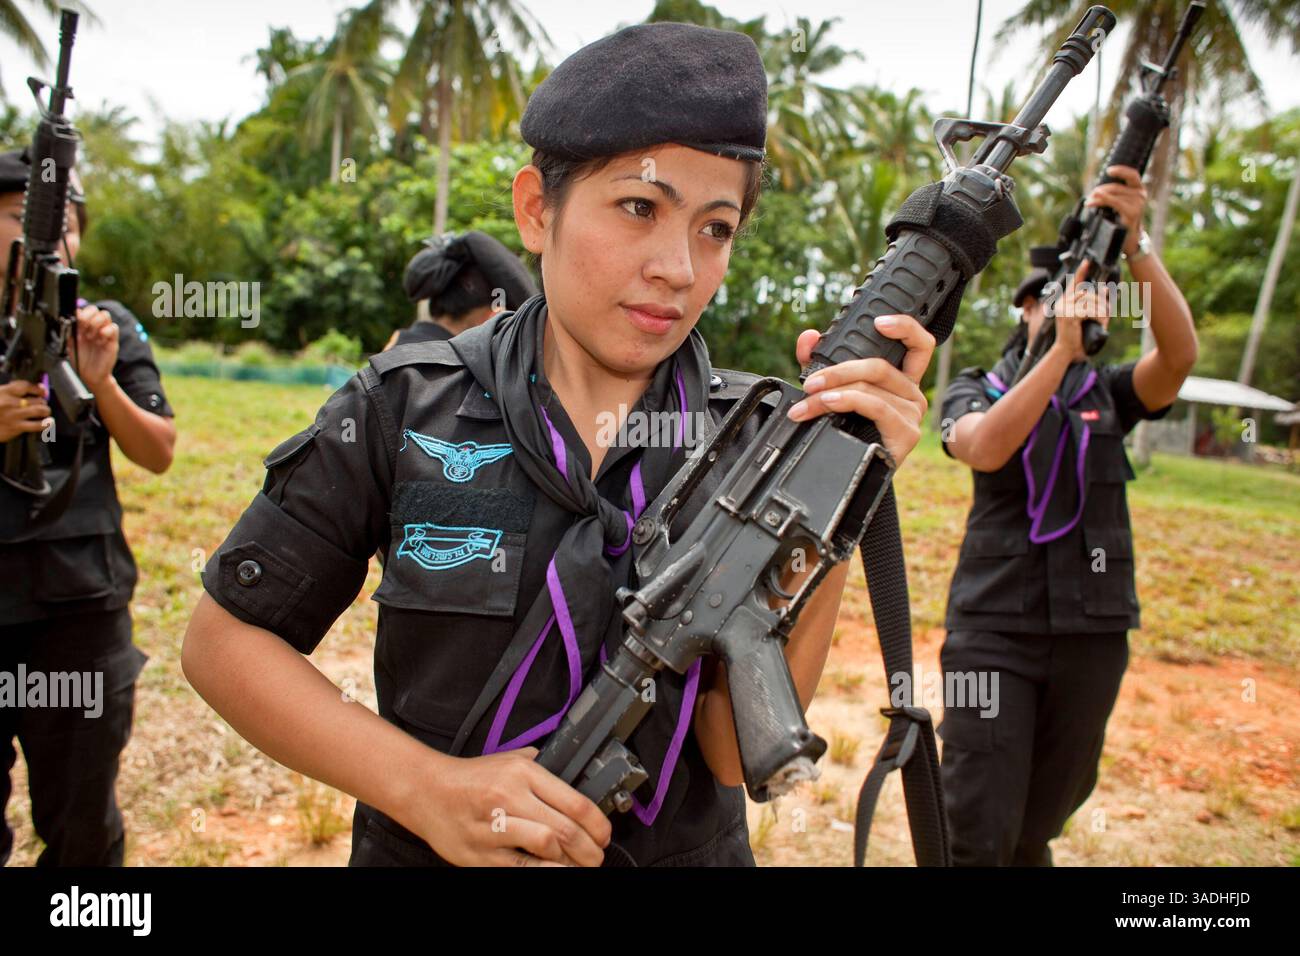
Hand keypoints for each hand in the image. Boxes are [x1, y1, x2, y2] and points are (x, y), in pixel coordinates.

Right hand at [0, 379, 51, 442]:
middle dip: (42, 401)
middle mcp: (10, 402)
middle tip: (42, 403)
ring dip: (45, 411)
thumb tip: (29, 389)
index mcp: (4, 392)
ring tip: (44, 412)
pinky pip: (37, 425)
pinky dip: (46, 424)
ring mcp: (14, 415)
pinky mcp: (16, 427)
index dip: (38, 388)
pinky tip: (49, 422)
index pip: (26, 386)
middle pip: (36, 398)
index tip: (42, 390)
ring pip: (40, 410)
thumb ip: (9, 391)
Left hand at [72, 304, 118, 392]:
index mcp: (82, 326)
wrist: (89, 375)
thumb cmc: (79, 360)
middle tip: (83, 329)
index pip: (84, 310)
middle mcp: (93, 327)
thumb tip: (70, 316)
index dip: (80, 313)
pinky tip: (99, 341)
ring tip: (91, 336)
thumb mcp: (69, 342)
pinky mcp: (113, 340)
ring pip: (105, 315)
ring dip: (96, 324)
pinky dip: (106, 332)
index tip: (75, 321)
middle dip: (88, 317)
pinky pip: (114, 327)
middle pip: (95, 309)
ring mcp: (104, 332)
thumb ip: (70, 329)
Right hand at [411, 746, 611, 866]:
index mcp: (522, 773)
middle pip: (565, 829)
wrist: (426, 790)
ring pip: (546, 847)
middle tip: (597, 856)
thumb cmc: (470, 777)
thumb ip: (543, 768)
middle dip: (590, 849)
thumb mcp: (510, 760)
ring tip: (579, 866)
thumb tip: (577, 783)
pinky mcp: (480, 854)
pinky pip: (520, 867)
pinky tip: (555, 870)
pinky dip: (544, 871)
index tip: (604, 834)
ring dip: (571, 863)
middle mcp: (509, 798)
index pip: (574, 803)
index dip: (598, 824)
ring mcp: (493, 827)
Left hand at [787, 314, 934, 466]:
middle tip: (810, 381)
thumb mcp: (832, 391)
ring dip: (832, 391)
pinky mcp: (906, 432)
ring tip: (807, 402)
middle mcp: (912, 393)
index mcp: (900, 380)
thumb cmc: (848, 434)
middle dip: (838, 369)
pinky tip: (828, 403)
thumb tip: (807, 338)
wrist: (854, 478)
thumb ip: (818, 363)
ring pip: (871, 386)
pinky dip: (847, 401)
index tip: (878, 321)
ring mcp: (913, 413)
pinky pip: (875, 406)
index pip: (919, 345)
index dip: (905, 327)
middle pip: (879, 365)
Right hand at [1048, 261, 1108, 363]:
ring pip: (1089, 301)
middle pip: (1087, 293)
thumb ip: (1095, 305)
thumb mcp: (1088, 318)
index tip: (1087, 261)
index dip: (1081, 271)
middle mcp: (1062, 303)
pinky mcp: (1068, 316)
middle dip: (1101, 302)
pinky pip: (1089, 310)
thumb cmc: (1077, 337)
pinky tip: (1098, 321)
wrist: (1067, 352)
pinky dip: (1097, 315)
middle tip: (1107, 314)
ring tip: (1103, 319)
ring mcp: (1064, 309)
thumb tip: (1105, 289)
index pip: (1074, 283)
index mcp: (1065, 302)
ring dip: (1101, 310)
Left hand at [1085, 164, 1147, 256]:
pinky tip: (1093, 203)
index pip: (1132, 175)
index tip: (1108, 170)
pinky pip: (1114, 202)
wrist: (1128, 238)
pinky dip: (1102, 200)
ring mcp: (1138, 203)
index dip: (1121, 170)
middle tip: (1090, 196)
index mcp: (1138, 189)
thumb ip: (1113, 193)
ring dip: (1097, 198)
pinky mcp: (1132, 212)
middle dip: (1099, 190)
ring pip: (1112, 194)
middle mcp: (1140, 194)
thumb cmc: (1121, 219)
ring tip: (1089, 203)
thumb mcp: (1118, 203)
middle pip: (1115, 187)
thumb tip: (1097, 189)